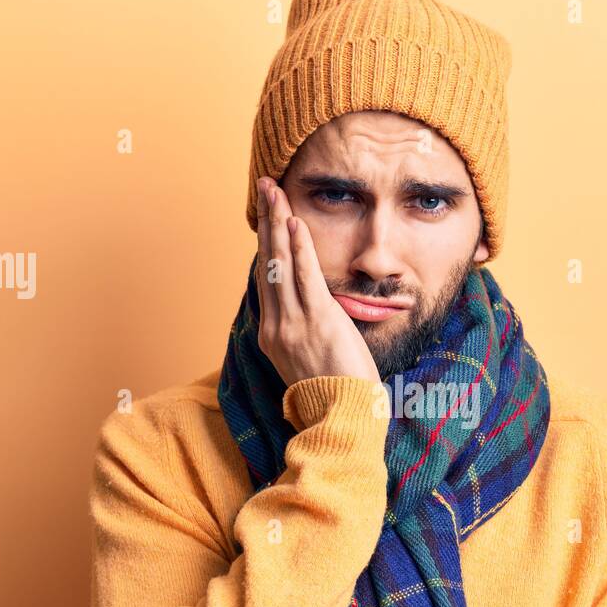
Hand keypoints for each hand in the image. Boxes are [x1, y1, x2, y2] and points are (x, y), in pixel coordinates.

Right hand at [254, 176, 380, 386]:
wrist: (342, 420)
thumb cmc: (334, 396)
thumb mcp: (311, 362)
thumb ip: (306, 334)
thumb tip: (313, 315)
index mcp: (274, 336)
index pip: (267, 280)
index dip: (265, 244)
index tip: (266, 216)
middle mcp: (277, 326)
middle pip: (268, 263)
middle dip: (266, 221)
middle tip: (264, 187)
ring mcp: (294, 323)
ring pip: (282, 264)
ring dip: (278, 223)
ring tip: (275, 191)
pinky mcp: (318, 321)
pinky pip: (305, 277)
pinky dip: (299, 249)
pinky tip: (294, 224)